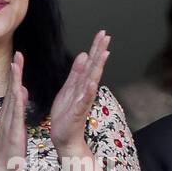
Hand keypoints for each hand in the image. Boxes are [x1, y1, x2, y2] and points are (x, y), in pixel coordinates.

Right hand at [0, 54, 27, 170]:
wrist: (0, 169)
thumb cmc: (9, 150)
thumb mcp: (16, 125)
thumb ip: (18, 108)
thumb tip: (22, 90)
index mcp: (9, 113)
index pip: (13, 90)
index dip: (15, 74)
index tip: (18, 59)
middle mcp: (6, 114)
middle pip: (11, 88)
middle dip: (14, 71)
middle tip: (18, 53)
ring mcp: (9, 122)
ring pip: (12, 97)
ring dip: (14, 81)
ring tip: (16, 65)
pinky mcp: (13, 131)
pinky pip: (15, 113)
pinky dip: (17, 100)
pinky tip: (19, 90)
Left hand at [50, 30, 108, 155]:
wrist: (64, 137)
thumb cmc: (66, 115)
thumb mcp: (69, 88)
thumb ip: (76, 72)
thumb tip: (84, 54)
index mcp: (82, 84)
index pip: (91, 62)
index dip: (96, 48)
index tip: (102, 33)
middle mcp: (86, 90)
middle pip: (94, 67)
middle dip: (100, 51)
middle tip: (106, 36)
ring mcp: (83, 100)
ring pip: (92, 81)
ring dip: (98, 67)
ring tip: (104, 54)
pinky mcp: (78, 112)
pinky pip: (84, 100)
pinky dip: (89, 92)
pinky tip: (92, 83)